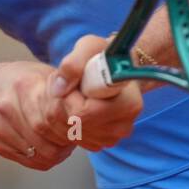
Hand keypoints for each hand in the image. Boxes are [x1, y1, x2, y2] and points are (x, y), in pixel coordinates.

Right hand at [0, 62, 76, 170]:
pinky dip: (44, 158)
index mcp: (24, 86)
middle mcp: (7, 107)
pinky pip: (30, 162)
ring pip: (40, 154)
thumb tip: (94, 101)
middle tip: (76, 135)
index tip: (81, 125)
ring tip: (63, 139)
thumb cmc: (21, 81)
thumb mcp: (45, 74)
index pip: (53, 118)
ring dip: (58, 152)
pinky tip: (48, 144)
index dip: (72, 126)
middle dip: (67, 141)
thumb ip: (66, 87)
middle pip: (47, 139)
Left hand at [51, 34, 142, 151]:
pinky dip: (68, 121)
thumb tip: (60, 88)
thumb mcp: (89, 47)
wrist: (115, 67)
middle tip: (70, 84)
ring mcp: (113, 137)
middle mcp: (124, 125)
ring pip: (71, 132)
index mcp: (129, 103)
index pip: (83, 112)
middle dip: (64, 102)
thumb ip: (73, 64)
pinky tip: (76, 104)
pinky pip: (73, 137)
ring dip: (64, 111)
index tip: (75, 81)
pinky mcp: (101, 142)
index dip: (70, 96)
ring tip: (75, 91)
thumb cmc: (104, 55)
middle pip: (75, 124)